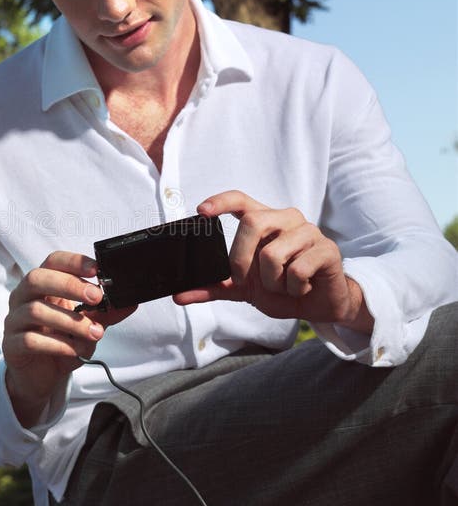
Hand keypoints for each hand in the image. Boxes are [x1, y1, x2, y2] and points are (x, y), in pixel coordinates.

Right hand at [2, 251, 134, 426]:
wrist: (42, 377)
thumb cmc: (62, 343)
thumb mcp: (88, 326)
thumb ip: (105, 313)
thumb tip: (130, 302)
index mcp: (43, 285)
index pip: (53, 261)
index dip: (73, 261)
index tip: (97, 270)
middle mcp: (23, 298)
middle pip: (37, 278)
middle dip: (69, 285)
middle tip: (97, 297)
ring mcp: (14, 321)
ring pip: (36, 310)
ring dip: (71, 321)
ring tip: (94, 333)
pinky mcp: (11, 346)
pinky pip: (30, 340)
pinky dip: (57, 344)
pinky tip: (74, 350)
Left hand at [174, 190, 372, 331]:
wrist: (319, 306)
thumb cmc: (281, 289)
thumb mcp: (243, 289)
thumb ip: (214, 287)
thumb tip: (178, 296)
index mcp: (265, 221)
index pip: (241, 200)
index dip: (220, 201)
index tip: (202, 211)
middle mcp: (286, 219)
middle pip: (252, 223)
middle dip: (241, 259)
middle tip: (245, 279)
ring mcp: (309, 231)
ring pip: (273, 253)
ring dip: (272, 282)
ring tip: (282, 286)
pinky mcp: (327, 249)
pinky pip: (298, 270)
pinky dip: (293, 289)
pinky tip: (301, 288)